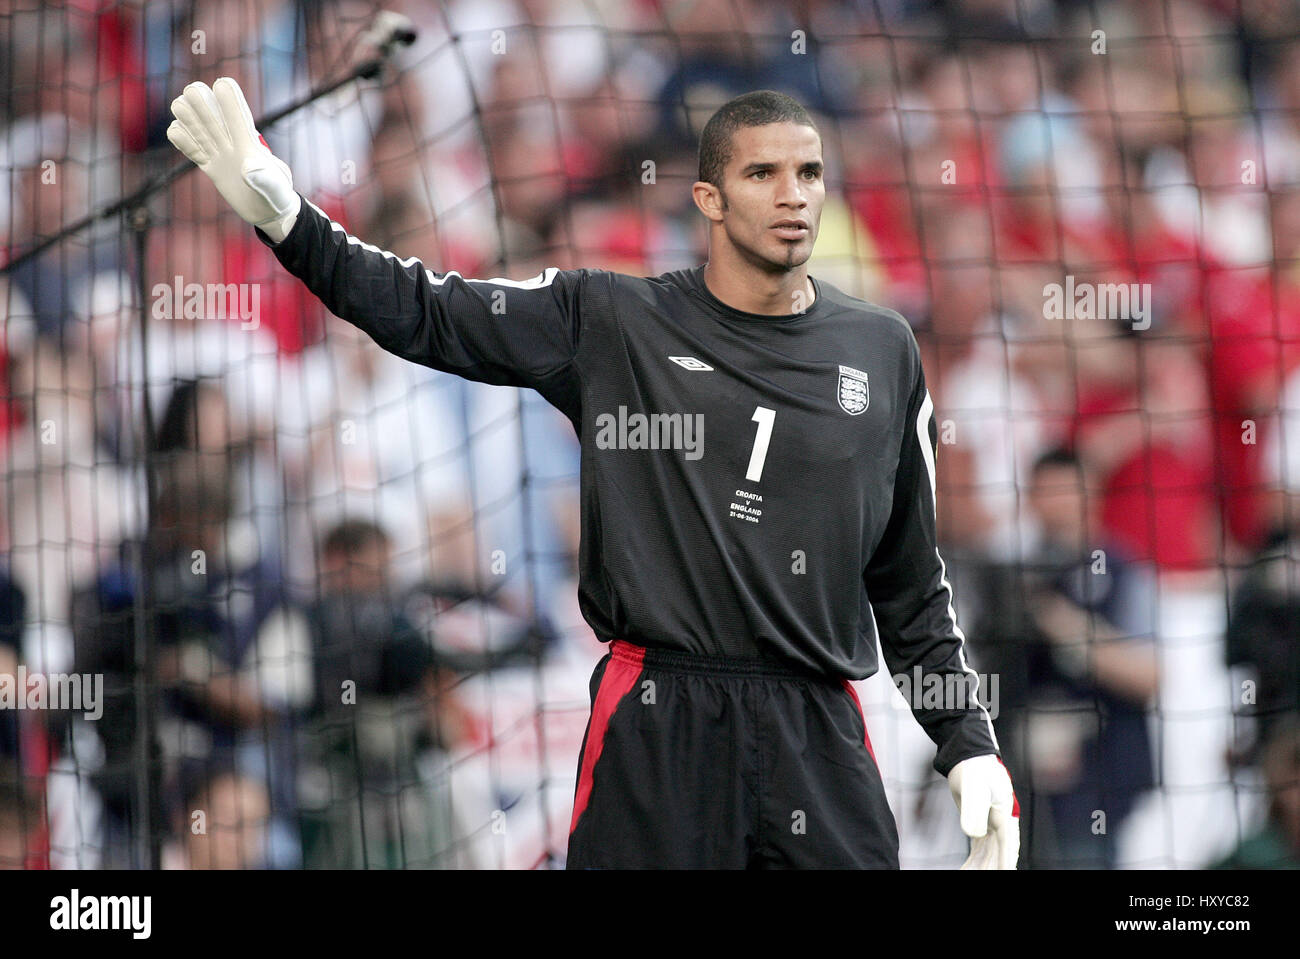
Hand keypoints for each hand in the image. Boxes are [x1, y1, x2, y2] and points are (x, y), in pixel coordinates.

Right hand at [166, 77, 300, 241]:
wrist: (269, 212)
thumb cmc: (278, 197)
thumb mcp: (276, 190)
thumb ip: (264, 178)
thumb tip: (247, 168)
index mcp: (250, 142)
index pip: (237, 112)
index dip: (227, 96)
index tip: (221, 85)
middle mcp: (232, 143)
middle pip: (210, 111)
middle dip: (199, 99)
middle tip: (193, 98)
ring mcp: (219, 154)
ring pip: (196, 124)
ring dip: (185, 113)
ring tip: (182, 113)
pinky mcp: (211, 167)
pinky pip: (189, 147)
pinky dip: (180, 138)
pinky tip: (179, 135)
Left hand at [947, 754, 1019, 868]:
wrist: (966, 756)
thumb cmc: (973, 769)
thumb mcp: (974, 788)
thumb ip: (974, 810)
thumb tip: (973, 835)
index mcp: (1004, 815)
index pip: (1007, 844)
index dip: (1005, 861)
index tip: (1005, 872)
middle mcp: (1000, 822)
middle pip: (998, 852)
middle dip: (991, 866)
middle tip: (977, 873)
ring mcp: (991, 824)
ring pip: (988, 852)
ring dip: (981, 866)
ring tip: (967, 872)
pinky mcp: (979, 824)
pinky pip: (979, 847)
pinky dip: (974, 860)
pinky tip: (967, 868)